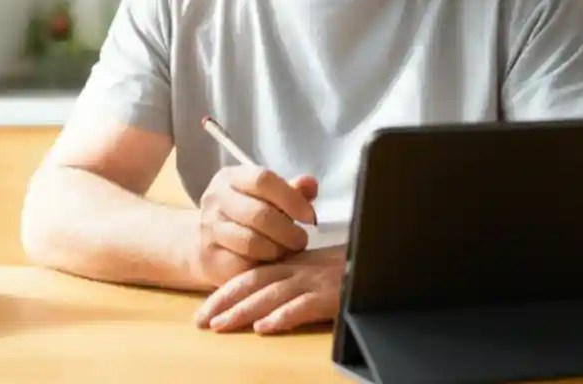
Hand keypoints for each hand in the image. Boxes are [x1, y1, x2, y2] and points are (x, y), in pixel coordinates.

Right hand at [191, 166, 318, 286]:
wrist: (204, 243)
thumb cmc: (245, 216)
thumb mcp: (266, 197)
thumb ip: (290, 191)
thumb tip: (311, 184)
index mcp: (231, 178)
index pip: (262, 180)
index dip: (291, 199)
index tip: (309, 216)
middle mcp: (216, 200)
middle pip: (259, 214)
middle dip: (288, 231)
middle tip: (301, 241)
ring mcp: (209, 229)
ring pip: (251, 242)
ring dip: (277, 251)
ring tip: (286, 252)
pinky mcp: (210, 259)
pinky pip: (243, 265)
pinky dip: (262, 267)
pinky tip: (269, 265)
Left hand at [194, 248, 344, 334]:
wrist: (382, 254)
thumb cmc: (352, 267)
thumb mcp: (318, 272)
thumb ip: (293, 282)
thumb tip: (265, 308)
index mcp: (293, 265)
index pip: (250, 276)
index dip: (224, 293)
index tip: (203, 312)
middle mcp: (299, 271)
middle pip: (253, 284)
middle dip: (223, 303)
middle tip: (200, 322)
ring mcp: (315, 282)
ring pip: (271, 295)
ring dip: (243, 311)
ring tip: (222, 325)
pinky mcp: (332, 295)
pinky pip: (304, 306)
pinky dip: (283, 316)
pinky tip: (265, 327)